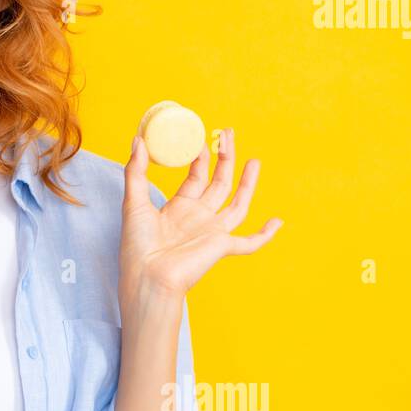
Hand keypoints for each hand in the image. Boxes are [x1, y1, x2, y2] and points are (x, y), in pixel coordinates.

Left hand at [120, 127, 282, 304]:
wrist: (147, 277)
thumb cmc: (137, 246)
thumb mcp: (133, 202)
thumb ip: (136, 171)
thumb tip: (139, 139)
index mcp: (179, 208)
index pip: (195, 177)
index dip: (200, 158)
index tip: (202, 138)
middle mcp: (198, 218)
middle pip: (218, 183)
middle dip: (225, 158)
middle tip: (228, 133)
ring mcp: (212, 232)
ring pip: (237, 204)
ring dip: (248, 183)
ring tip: (254, 160)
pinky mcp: (222, 247)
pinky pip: (249, 243)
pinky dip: (265, 235)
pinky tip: (277, 222)